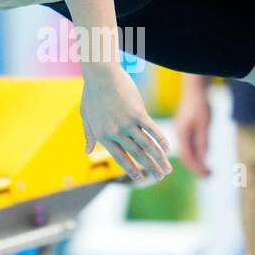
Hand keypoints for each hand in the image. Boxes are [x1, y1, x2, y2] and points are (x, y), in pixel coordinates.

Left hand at [81, 64, 171, 182]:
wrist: (100, 74)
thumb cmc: (92, 93)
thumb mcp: (86, 116)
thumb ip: (89, 135)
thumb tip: (87, 152)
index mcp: (103, 136)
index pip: (121, 158)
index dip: (132, 170)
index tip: (141, 179)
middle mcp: (115, 133)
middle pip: (136, 155)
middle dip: (150, 168)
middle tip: (160, 177)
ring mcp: (127, 123)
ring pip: (146, 146)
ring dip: (159, 159)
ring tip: (167, 168)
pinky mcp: (137, 112)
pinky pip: (152, 130)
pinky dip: (161, 140)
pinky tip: (169, 149)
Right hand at [174, 90, 210, 176]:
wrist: (195, 89)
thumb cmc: (200, 105)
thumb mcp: (204, 124)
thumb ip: (203, 141)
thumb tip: (203, 158)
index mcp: (182, 134)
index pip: (188, 157)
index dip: (197, 168)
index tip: (208, 176)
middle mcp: (180, 134)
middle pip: (187, 157)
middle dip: (198, 168)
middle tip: (210, 176)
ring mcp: (182, 132)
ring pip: (188, 152)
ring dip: (197, 162)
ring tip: (209, 170)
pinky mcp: (186, 129)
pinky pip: (189, 146)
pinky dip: (196, 154)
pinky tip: (204, 157)